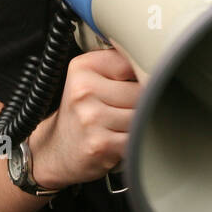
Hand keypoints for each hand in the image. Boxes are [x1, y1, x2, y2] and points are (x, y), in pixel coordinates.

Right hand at [28, 47, 140, 188]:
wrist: (58, 149)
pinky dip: (134, 141)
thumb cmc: (80, 112)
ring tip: (120, 124)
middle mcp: (83, 90)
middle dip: (141, 102)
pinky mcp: (100, 143)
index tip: (133, 84)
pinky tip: (118, 139)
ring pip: (140, 115)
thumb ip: (118, 65)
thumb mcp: (89, 78)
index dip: (140, 75)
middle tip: (124, 109)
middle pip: (140, 90)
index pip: (131, 62)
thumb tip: (153, 62)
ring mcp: (91, 118)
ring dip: (138, 123)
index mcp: (82, 67)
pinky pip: (136, 137)